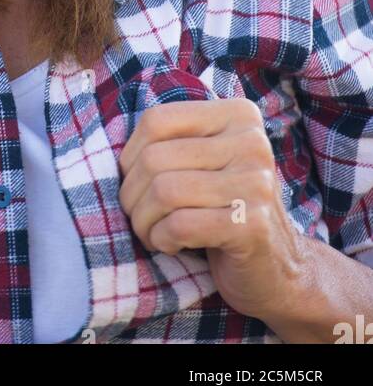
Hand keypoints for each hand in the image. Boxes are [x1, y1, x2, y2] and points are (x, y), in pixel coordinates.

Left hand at [118, 98, 306, 322]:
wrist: (277, 270)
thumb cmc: (222, 209)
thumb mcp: (202, 162)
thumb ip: (170, 141)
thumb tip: (108, 143)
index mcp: (238, 115)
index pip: (156, 120)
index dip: (131, 155)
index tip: (139, 182)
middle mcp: (252, 141)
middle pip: (154, 158)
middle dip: (133, 196)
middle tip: (142, 216)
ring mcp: (257, 183)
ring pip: (163, 191)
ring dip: (144, 222)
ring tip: (154, 232)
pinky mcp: (253, 225)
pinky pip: (180, 225)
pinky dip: (163, 240)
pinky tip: (173, 246)